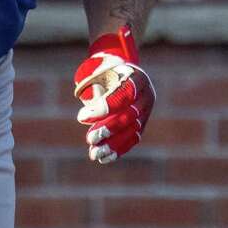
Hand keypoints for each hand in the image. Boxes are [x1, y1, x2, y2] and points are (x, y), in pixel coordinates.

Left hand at [73, 25, 155, 163]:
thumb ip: (91, 84)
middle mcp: (146, 95)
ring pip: (133, 131)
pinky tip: (104, 158)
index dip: (104, 107)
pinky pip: (133, 139)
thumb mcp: (99, 70)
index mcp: (137, 77)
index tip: (81, 117)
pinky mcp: (143, 124)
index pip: (124, 94)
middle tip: (90, 139)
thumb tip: (83, 108)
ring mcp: (147, 111)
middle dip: (108, 129)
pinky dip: (119, 149)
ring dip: (113, 144)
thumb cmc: (107, 70)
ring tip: (94, 154)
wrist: (123, 72)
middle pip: (130, 116)